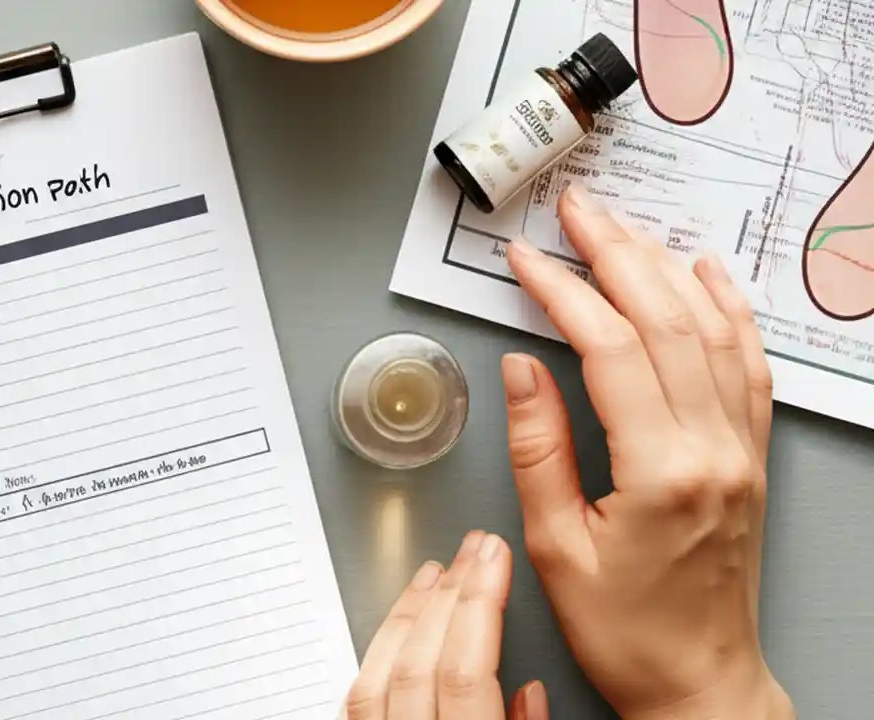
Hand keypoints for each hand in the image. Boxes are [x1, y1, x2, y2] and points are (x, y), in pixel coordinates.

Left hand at [345, 532, 547, 719]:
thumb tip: (530, 692)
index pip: (465, 672)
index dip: (480, 605)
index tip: (495, 556)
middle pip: (420, 661)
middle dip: (451, 594)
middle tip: (474, 550)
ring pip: (378, 672)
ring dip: (409, 613)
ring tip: (434, 574)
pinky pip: (357, 697)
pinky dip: (378, 652)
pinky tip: (395, 627)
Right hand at [501, 183, 793, 718]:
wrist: (699, 680)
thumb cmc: (626, 631)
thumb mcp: (557, 547)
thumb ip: (538, 450)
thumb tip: (522, 370)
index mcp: (661, 472)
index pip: (608, 350)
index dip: (562, 293)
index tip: (527, 260)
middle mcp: (712, 449)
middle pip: (665, 321)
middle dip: (614, 254)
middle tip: (577, 210)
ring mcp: (740, 449)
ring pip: (709, 330)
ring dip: (663, 268)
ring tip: (624, 228)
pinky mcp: (749, 455)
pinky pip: (747, 363)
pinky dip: (728, 309)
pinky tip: (706, 276)